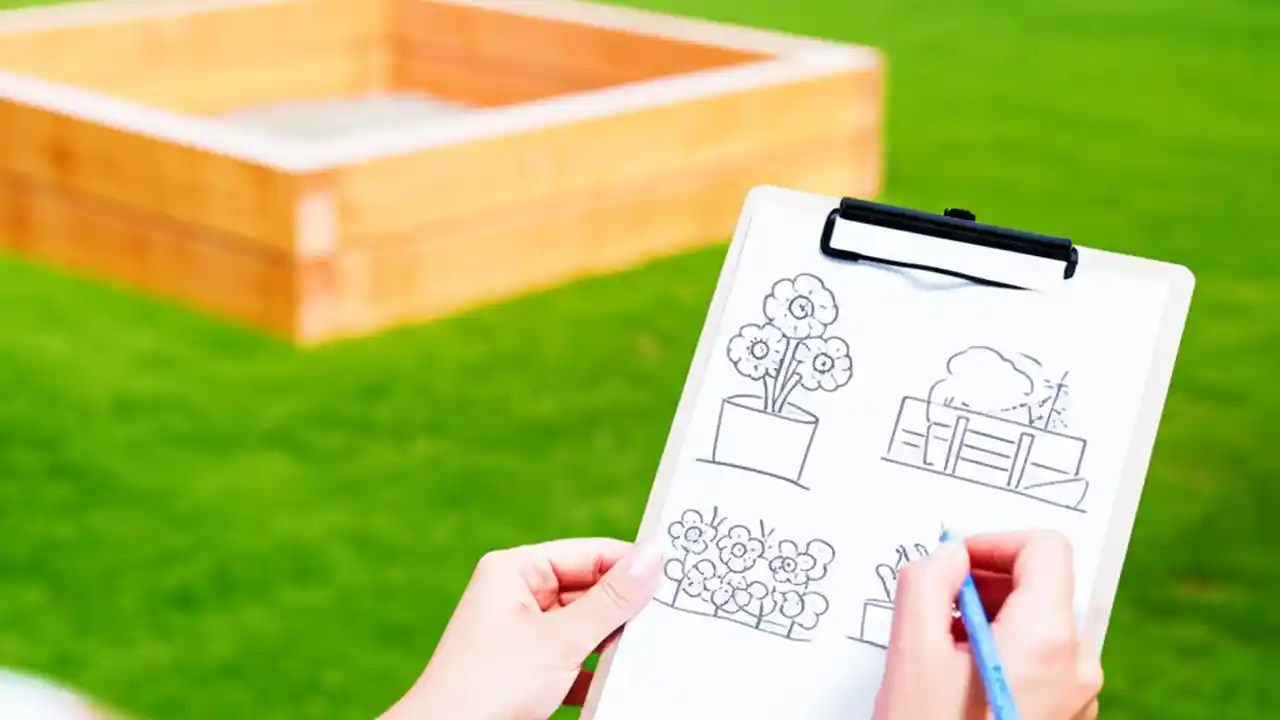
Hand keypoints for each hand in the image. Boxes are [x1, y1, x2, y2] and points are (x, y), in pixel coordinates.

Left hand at [382, 538, 662, 719]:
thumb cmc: (490, 687)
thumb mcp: (560, 640)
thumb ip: (611, 600)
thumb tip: (655, 556)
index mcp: (515, 570)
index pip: (589, 553)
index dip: (632, 565)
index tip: (678, 578)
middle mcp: (517, 595)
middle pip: (590, 590)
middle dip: (625, 610)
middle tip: (671, 620)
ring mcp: (522, 634)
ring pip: (585, 628)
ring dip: (613, 645)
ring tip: (649, 652)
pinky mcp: (527, 670)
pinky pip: (574, 660)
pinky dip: (595, 673)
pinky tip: (619, 683)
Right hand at [875, 531, 1102, 719]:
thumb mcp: (912, 651)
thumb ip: (927, 580)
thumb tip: (949, 553)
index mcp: (1047, 639)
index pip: (1046, 549)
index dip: (995, 540)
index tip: (955, 558)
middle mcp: (1077, 665)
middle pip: (1044, 586)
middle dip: (987, 581)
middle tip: (937, 602)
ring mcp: (1078, 697)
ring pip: (1041, 624)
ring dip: (991, 617)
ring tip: (942, 644)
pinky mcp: (1067, 718)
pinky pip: (1043, 661)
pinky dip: (1003, 649)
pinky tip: (960, 676)